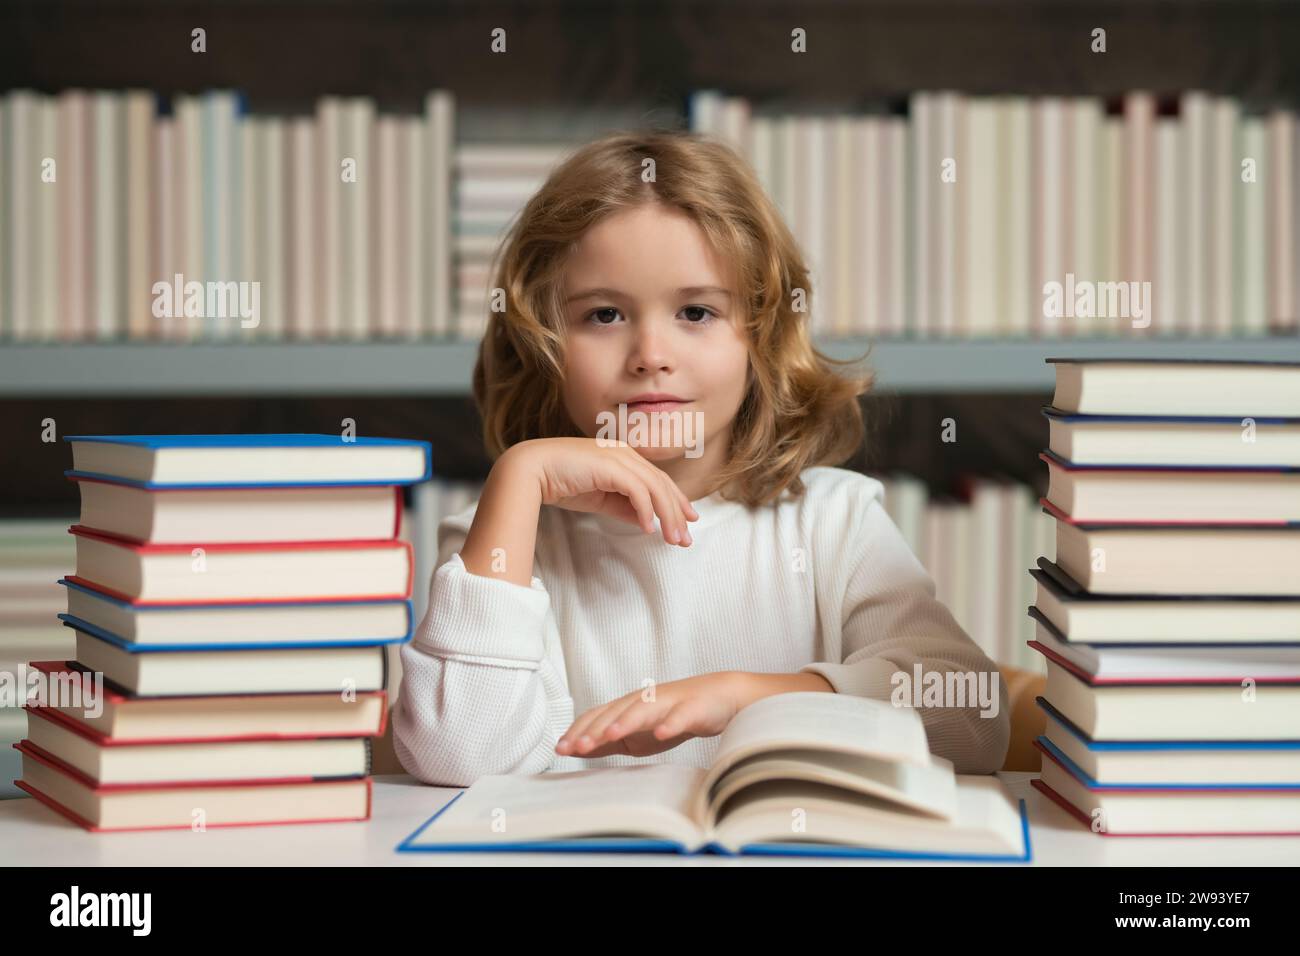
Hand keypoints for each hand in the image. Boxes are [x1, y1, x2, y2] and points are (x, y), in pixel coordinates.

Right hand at [509, 437, 697, 546]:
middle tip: (685, 539)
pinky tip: (648, 528)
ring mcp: (618, 457)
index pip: (658, 480)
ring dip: (667, 515)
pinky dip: (646, 510)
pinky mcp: (609, 466)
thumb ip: (624, 507)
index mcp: (623, 458)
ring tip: (673, 539)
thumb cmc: (561, 482)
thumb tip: (646, 521)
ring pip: (654, 487)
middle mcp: (625, 454)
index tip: (688, 521)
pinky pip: (637, 490)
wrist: (531, 470)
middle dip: (677, 512)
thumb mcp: (600, 499)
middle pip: (661, 484)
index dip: (676, 501)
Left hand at [555, 672, 749, 757]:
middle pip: (614, 712)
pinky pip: (680, 715)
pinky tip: (662, 733)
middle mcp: (643, 700)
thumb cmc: (673, 715)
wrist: (718, 697)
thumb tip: (577, 749)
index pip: (597, 716)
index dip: (578, 731)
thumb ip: (608, 741)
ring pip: (642, 710)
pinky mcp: (692, 707)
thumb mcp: (636, 734)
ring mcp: (667, 702)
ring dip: (625, 722)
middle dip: (594, 730)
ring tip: (610, 735)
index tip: (560, 749)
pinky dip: (670, 723)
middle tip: (576, 747)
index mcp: (627, 707)